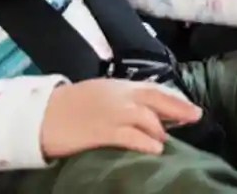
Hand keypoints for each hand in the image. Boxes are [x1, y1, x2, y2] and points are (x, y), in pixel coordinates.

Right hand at [39, 79, 202, 158]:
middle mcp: (120, 96)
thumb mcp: (99, 94)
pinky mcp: (102, 132)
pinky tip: (156, 150)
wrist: (40, 114)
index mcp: (118, 86)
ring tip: (165, 142)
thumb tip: (145, 112)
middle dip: (179, 110)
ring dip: (160, 130)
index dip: (175, 100)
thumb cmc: (68, 106)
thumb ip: (121, 99)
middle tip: (195, 118)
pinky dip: (146, 142)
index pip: (153, 90)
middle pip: (157, 100)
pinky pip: (131, 136)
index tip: (193, 109)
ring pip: (147, 118)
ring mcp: (112, 113)